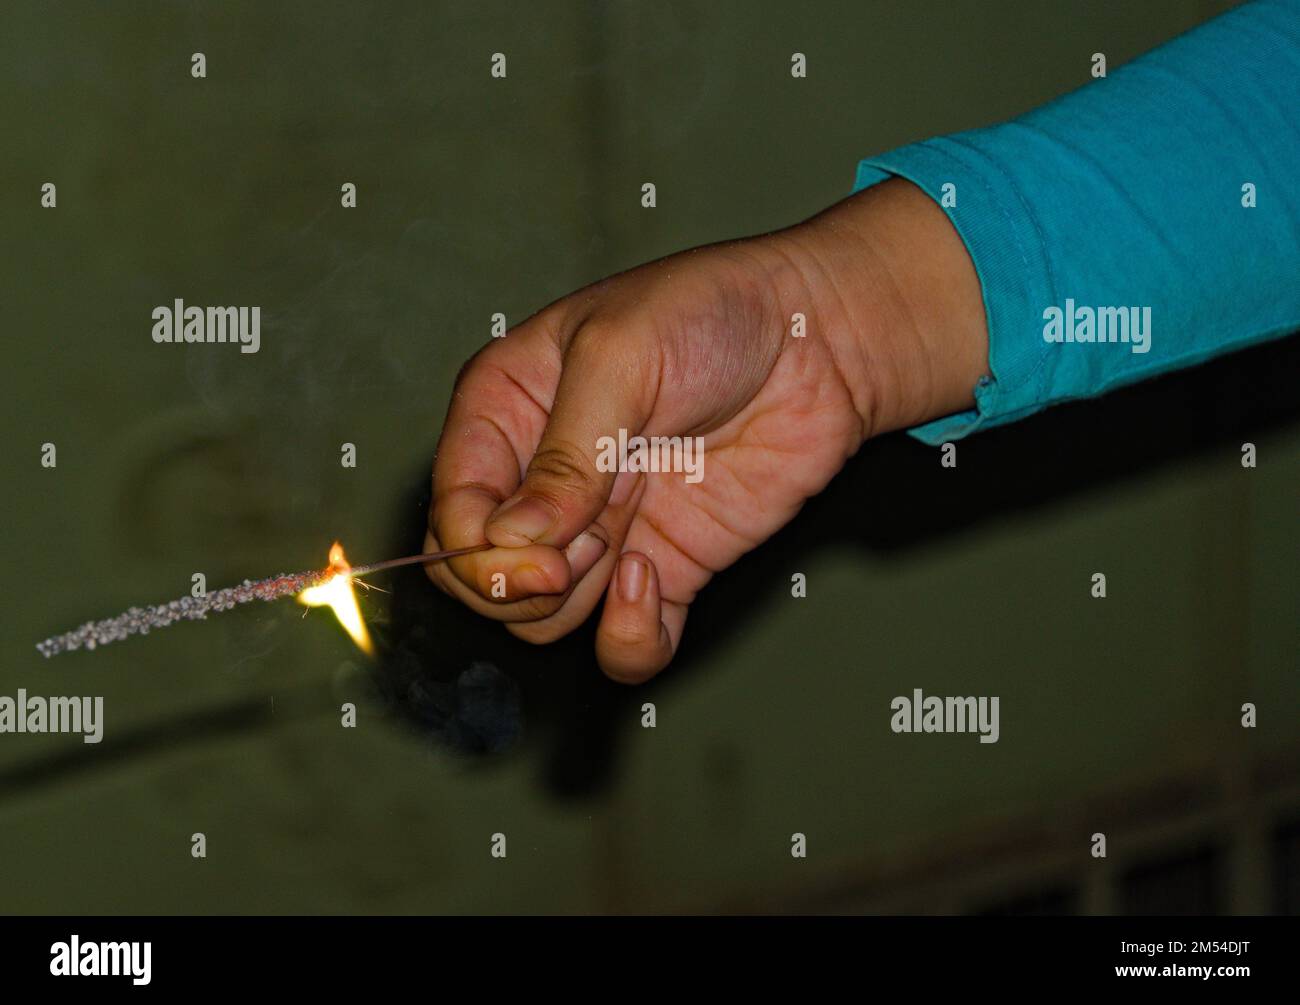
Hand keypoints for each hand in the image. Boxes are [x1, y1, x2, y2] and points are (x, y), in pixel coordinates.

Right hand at [425, 178, 987, 681]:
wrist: (818, 340)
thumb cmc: (713, 313)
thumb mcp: (620, 355)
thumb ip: (565, 453)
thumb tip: (513, 543)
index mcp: (507, 412)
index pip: (452, 509)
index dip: (475, 551)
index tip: (536, 556)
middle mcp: (543, 479)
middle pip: (482, 578)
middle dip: (521, 583)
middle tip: (586, 544)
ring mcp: (601, 529)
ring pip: (543, 618)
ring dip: (577, 599)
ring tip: (631, 537)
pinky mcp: (664, 566)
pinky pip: (622, 643)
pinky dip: (629, 638)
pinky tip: (653, 583)